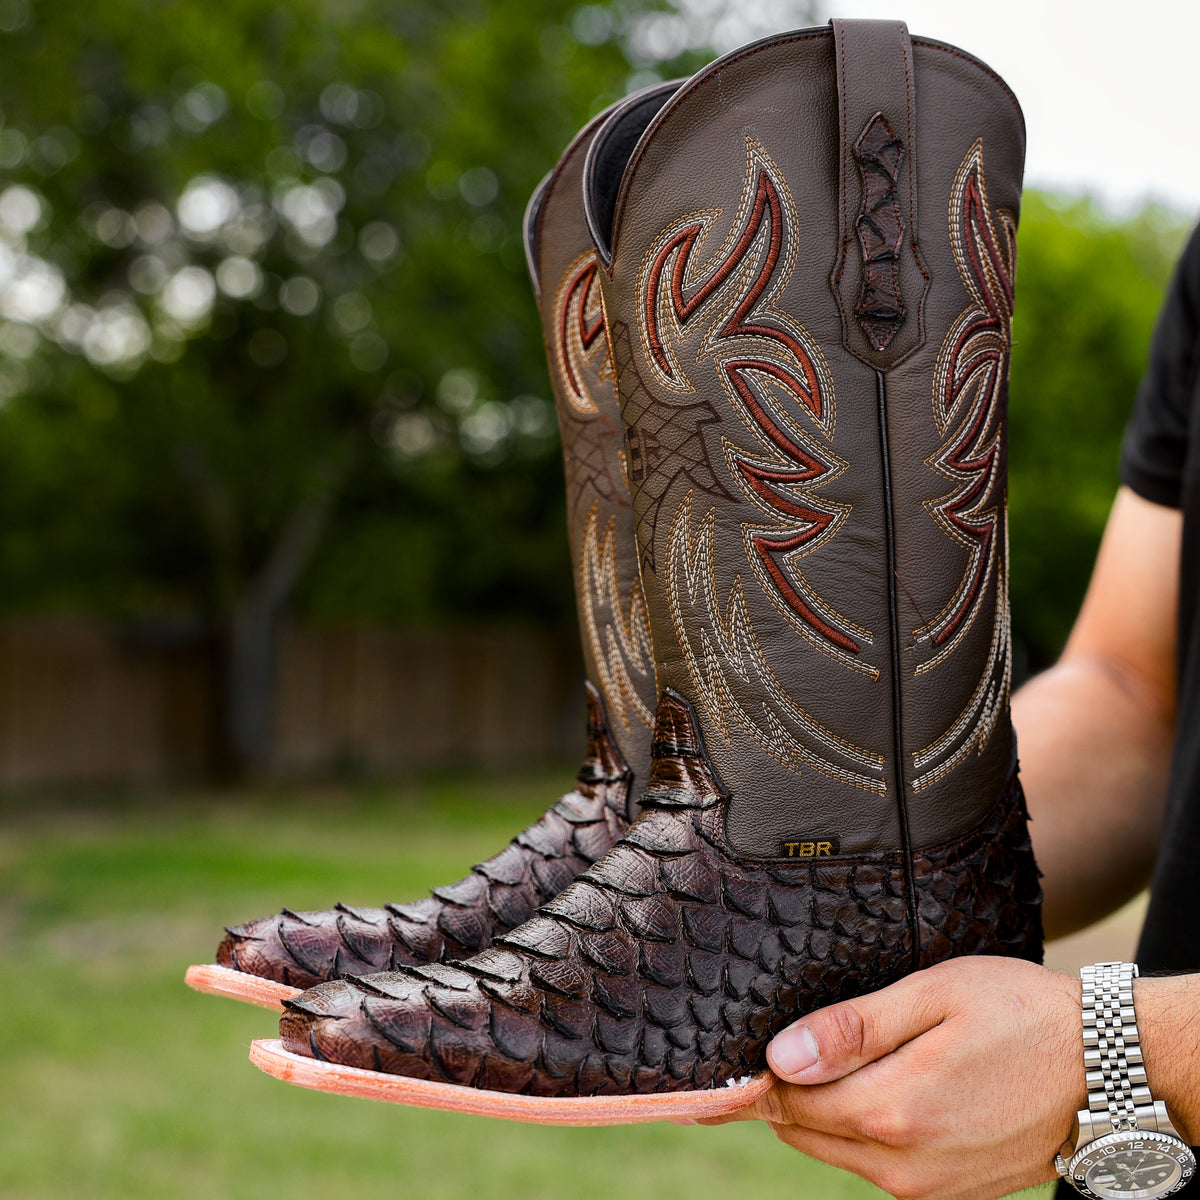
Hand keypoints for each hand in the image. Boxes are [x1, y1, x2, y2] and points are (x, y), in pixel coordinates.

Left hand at [701, 957, 1083, 1199]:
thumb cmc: (1019, 1014)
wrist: (1106, 1069)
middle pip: (802, 1132)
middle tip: (777, 1044)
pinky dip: (856, 1129)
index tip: (728, 1052)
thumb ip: (852, 1030)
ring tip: (825, 1057)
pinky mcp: (947, 1192)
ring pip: (834, 1151)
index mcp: (892, 1112)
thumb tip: (778, 1058)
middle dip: (780, 1093)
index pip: (785, 1102)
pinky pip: (874, 1164)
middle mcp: (902, 1165)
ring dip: (818, 1111)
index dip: (753, 1076)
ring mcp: (926, 1187)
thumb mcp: (932, 997)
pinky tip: (871, 1085)